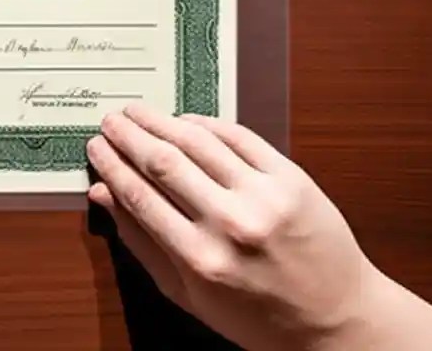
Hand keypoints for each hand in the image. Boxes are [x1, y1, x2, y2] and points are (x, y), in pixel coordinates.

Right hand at [86, 105, 380, 350]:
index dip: (112, 166)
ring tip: (139, 112)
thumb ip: (140, 243)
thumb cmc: (257, 316)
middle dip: (130, 136)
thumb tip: (102, 194)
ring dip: (162, 121)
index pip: (140, 196)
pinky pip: (241, 138)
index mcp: (200, 259)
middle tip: (111, 120)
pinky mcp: (292, 179)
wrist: (335, 318)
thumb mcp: (187, 295)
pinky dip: (208, 124)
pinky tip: (187, 120)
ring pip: (200, 142)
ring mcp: (265, 197)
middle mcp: (231, 224)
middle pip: (164, 162)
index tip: (96, 148)